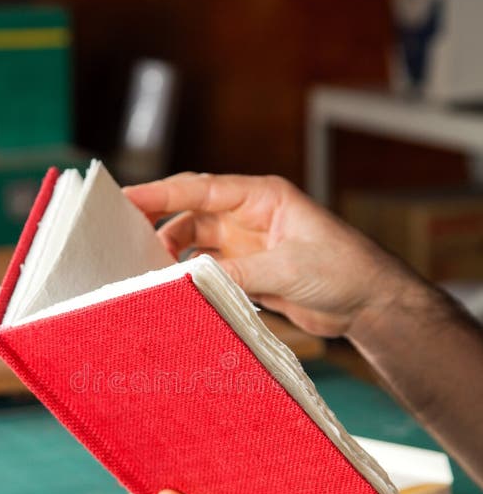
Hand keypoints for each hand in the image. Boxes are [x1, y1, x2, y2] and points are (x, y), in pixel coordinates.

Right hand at [124, 173, 413, 337]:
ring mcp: (247, 248)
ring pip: (195, 249)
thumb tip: (189, 279)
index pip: (200, 189)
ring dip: (173, 262)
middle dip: (159, 230)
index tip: (124, 197)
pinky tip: (175, 293)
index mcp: (261, 198)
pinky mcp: (248, 275)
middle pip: (190, 218)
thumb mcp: (288, 268)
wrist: (369, 304)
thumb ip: (238, 273)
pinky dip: (191, 282)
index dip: (160, 193)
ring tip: (149, 278)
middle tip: (126, 249)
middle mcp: (249, 218)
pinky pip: (208, 274)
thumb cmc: (343, 269)